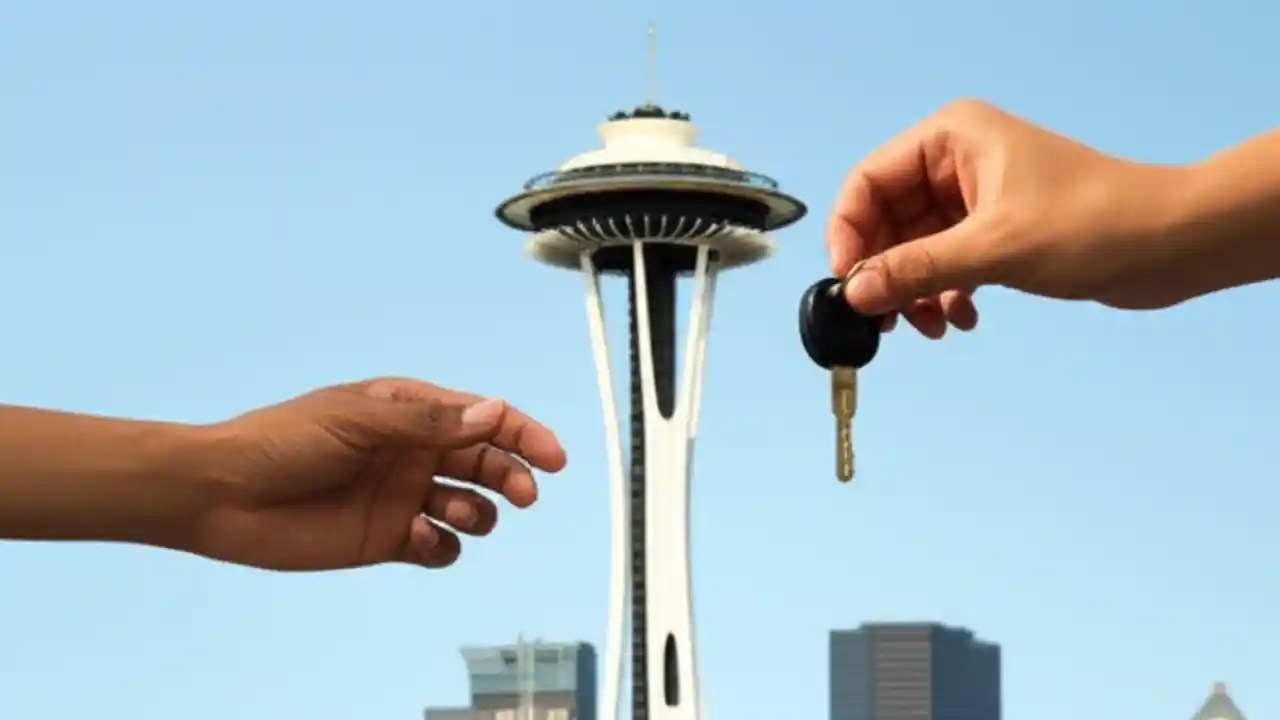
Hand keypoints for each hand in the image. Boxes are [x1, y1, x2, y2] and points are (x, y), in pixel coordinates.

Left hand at [190, 377, 566, 570]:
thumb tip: (493, 413)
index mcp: (410, 411)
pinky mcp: (387, 538)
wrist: (223, 495)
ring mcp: (403, 495)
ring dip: (477, 512)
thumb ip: (428, 423)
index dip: (524, 433)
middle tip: (523, 494)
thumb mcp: (358, 420)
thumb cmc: (282, 441)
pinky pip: (438, 546)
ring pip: (471, 506)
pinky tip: (420, 538)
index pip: (482, 417)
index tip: (553, 457)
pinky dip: (443, 546)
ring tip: (451, 514)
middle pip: (487, 462)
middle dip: (513, 476)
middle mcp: (413, 451)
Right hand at [825, 99, 1213, 337]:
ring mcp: (976, 198)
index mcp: (951, 138)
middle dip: (884, 272)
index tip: (847, 283)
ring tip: (927, 326)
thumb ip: (917, 270)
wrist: (1173, 242)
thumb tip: (854, 293)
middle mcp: (957, 162)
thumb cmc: (1096, 221)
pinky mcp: (996, 231)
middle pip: (886, 220)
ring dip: (914, 290)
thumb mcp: (993, 249)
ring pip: (914, 248)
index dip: (849, 234)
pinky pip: (945, 263)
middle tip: (882, 318)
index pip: (868, 182)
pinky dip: (944, 294)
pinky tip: (960, 319)